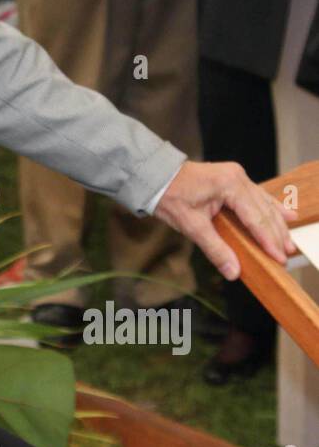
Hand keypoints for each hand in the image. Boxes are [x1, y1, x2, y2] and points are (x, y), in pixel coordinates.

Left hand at [154, 160, 296, 281]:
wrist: (156, 175)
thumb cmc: (170, 195)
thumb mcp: (191, 226)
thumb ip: (214, 249)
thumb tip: (233, 271)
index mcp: (229, 185)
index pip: (255, 218)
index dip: (268, 240)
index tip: (278, 257)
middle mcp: (237, 177)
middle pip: (263, 211)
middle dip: (276, 234)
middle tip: (286, 255)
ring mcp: (236, 176)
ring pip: (264, 203)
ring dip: (277, 223)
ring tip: (289, 242)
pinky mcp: (233, 179)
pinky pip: (257, 196)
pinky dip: (270, 208)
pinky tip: (287, 215)